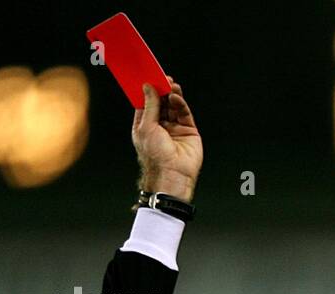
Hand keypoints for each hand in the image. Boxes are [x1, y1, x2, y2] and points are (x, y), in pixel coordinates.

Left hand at [133, 76, 201, 201]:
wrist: (173, 174)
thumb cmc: (155, 156)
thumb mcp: (146, 126)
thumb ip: (149, 105)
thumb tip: (148, 87)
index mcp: (145, 126)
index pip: (146, 103)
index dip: (147, 91)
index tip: (148, 77)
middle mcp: (160, 126)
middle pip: (161, 102)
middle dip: (161, 90)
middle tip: (162, 77)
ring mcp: (175, 128)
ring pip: (173, 106)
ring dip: (171, 94)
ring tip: (170, 84)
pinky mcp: (189, 130)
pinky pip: (184, 113)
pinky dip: (180, 103)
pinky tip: (175, 96)